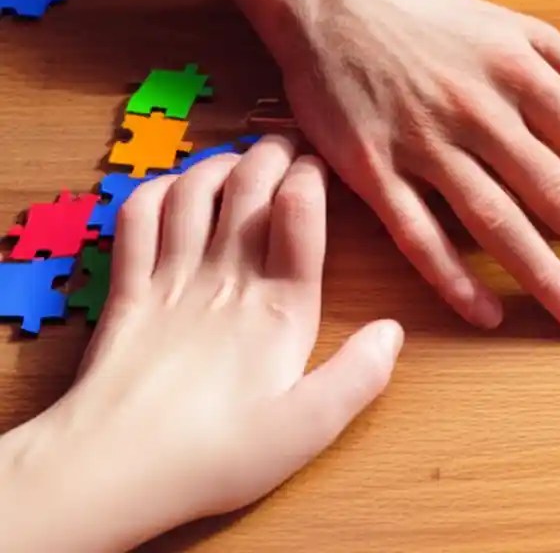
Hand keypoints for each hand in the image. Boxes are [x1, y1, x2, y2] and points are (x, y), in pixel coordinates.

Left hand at [0, 136, 401, 550]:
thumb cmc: (218, 452)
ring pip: (195, 191)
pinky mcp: (129, 290)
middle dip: (274, 153)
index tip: (326, 162)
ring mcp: (171, 278)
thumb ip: (359, 376)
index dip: (313, 175)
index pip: (300, 213)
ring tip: (243, 158)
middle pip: (249, 188)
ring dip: (222, 162)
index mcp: (280, 307)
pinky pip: (138, 216)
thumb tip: (394, 331)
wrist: (113, 468)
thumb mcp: (309, 428)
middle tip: (292, 142)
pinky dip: (159, 188)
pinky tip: (176, 189)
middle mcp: (227, 278)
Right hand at [274, 0, 559, 333]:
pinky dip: (450, 275)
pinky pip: (416, 232)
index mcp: (523, 73)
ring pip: (492, 218)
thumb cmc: (437, 20)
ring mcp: (423, 142)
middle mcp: (479, 110)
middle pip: (554, 190)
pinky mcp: (371, 167)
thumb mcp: (522, 31)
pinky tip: (486, 314)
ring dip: (542, 275)